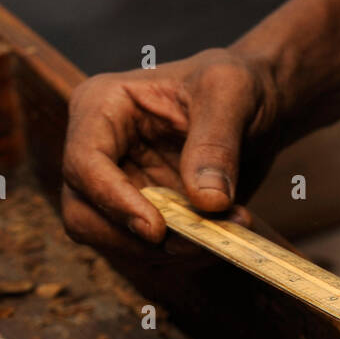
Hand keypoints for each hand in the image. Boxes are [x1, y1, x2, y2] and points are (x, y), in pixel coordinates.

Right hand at [61, 48, 281, 252]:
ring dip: (168, 252)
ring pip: (113, 244)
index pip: (84, 164)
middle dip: (136, 241)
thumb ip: (217, 142)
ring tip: (224, 229)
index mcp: (100, 106)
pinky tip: (220, 233)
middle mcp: (96, 152)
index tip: (156, 230)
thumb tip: (206, 200)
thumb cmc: (235, 83)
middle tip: (194, 242)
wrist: (256, 108)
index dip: (113, 202)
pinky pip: (145, 254)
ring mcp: (114, 190)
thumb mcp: (231, 91)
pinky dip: (183, 255)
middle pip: (83, 216)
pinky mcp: (138, 218)